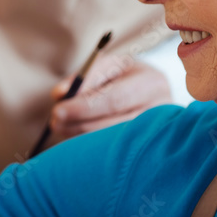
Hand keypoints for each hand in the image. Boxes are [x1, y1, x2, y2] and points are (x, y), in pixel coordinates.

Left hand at [49, 54, 171, 137]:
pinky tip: (77, 139)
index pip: (114, 99)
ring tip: (61, 129)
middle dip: (80, 124)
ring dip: (84, 136)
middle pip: (115, 124)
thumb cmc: (125, 75)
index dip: (84, 107)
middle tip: (54, 123)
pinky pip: (119, 151)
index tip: (57, 111)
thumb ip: (84, 77)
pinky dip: (95, 145)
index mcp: (152, 83)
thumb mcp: (108, 66)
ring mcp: (159, 134)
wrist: (152, 90)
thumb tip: (59, 94)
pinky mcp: (152, 149)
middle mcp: (162, 111)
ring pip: (116, 141)